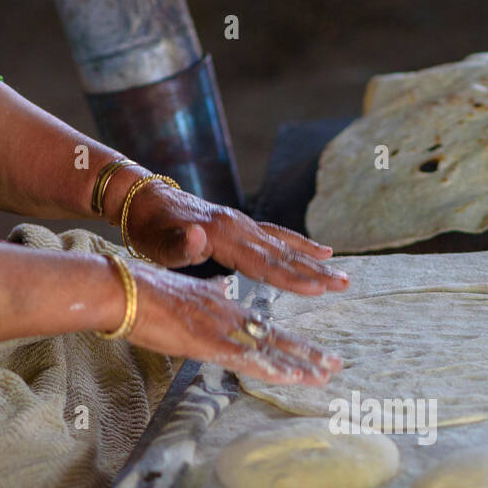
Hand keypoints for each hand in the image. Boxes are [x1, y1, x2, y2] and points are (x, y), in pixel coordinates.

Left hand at [114, 177, 349, 295]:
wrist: (142, 198)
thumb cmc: (147, 226)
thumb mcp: (156, 241)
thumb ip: (179, 244)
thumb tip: (198, 237)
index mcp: (222, 235)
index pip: (263, 263)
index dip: (291, 278)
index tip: (318, 289)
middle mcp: (239, 226)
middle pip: (283, 253)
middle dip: (315, 271)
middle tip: (345, 284)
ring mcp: (242, 224)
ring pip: (285, 245)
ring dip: (314, 261)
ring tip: (341, 273)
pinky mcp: (241, 225)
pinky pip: (277, 235)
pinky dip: (299, 243)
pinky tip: (320, 250)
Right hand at [122, 261, 341, 384]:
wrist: (122, 290)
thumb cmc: (146, 293)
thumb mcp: (186, 288)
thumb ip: (210, 288)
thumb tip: (225, 283)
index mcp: (224, 306)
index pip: (265, 326)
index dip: (291, 341)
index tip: (313, 351)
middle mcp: (229, 315)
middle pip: (276, 337)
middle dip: (307, 353)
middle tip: (336, 365)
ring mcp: (220, 328)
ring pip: (268, 348)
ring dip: (298, 364)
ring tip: (325, 375)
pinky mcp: (206, 341)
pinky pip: (246, 359)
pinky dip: (271, 368)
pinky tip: (292, 377)